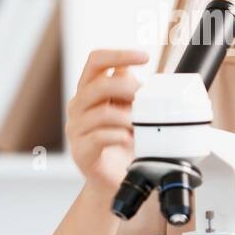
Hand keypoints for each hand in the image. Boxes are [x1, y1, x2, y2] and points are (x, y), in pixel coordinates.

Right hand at [65, 48, 147, 193]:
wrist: (111, 179)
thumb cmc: (122, 142)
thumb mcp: (129, 110)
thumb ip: (134, 90)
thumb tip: (159, 73)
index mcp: (89, 90)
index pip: (96, 61)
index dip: (119, 55)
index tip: (144, 56)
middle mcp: (78, 106)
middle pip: (98, 84)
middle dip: (128, 89)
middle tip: (146, 100)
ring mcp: (76, 129)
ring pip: (101, 112)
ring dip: (128, 117)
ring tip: (142, 126)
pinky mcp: (81, 151)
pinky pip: (100, 137)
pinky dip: (120, 136)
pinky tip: (131, 139)